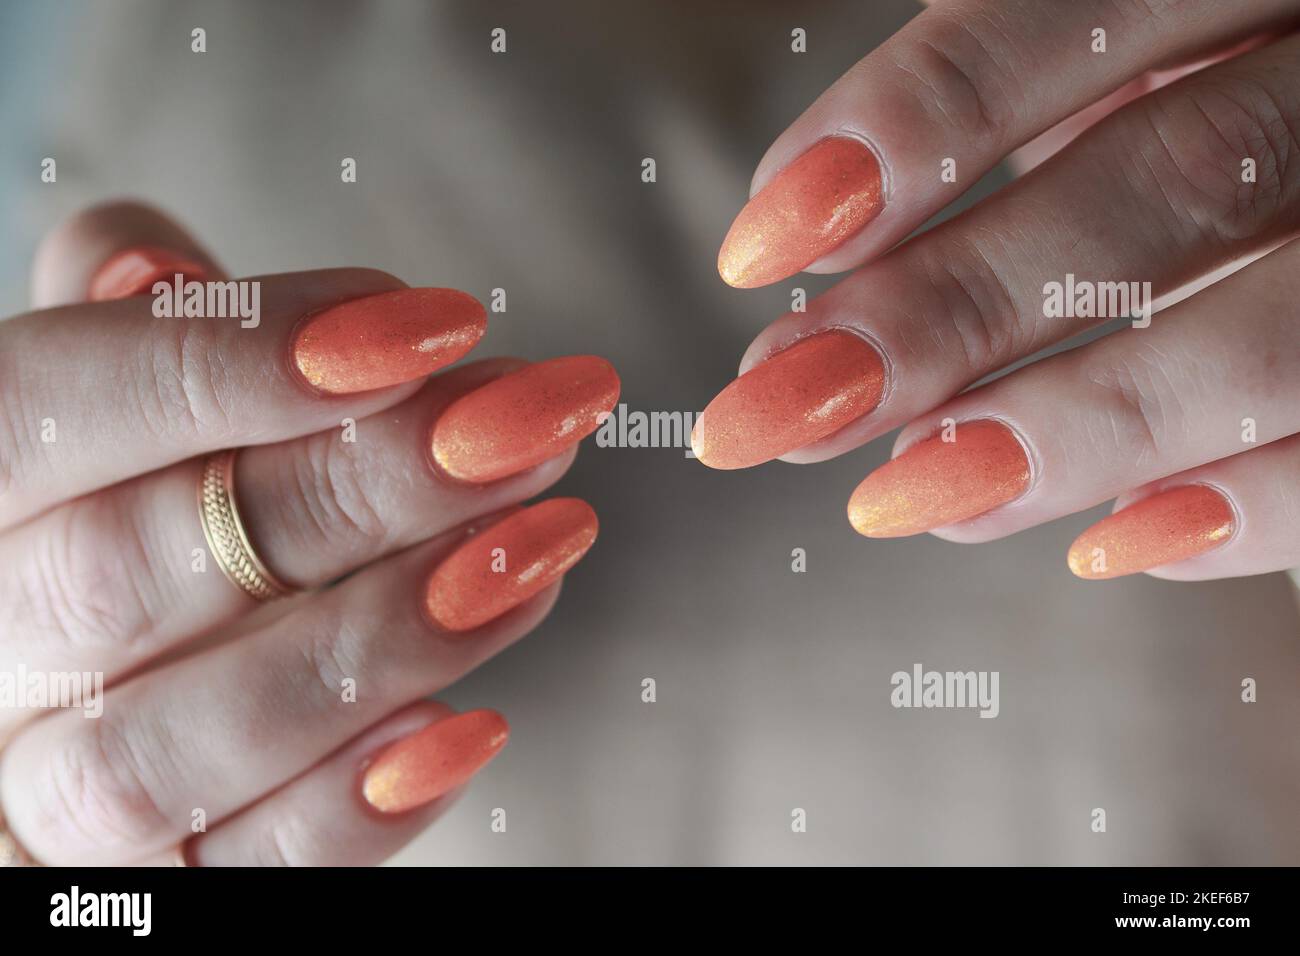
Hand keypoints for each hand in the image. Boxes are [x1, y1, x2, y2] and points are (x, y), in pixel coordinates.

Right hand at [0, 202, 617, 864]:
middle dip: (354, 486)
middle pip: (129, 569)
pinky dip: (352, 811)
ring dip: (381, 640)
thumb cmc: (152, 492)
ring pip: (173, 743)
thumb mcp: (126, 393)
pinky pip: (234, 877)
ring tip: (538, 549)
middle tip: (522, 428)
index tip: (433, 323)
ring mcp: (43, 790)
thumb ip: (134, 328)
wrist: (146, 656)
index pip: (37, 409)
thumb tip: (146, 265)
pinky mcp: (147, 889)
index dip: (226, 357)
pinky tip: (471, 727)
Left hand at [695, 0, 1299, 580]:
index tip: (761, 247)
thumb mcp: (1116, 67)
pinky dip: (1238, 511)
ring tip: (910, 492)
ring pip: (1277, 333)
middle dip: (955, 307)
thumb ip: (994, 127)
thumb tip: (816, 268)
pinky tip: (1103, 541)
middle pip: (1168, 183)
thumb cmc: (1211, 105)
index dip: (914, 125)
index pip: (1074, 8)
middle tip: (790, 400)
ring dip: (1073, 431)